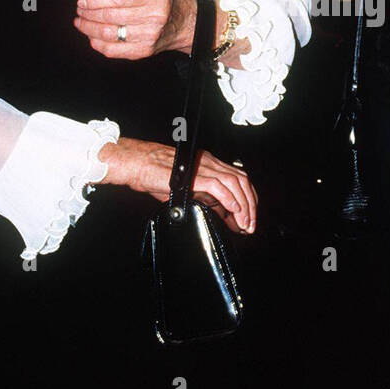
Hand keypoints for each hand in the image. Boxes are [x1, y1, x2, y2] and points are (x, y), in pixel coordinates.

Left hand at [75, 0, 194, 57]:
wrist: (180, 22)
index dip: (96, 0)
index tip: (82, 1)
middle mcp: (154, 17)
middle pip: (111, 16)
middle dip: (89, 14)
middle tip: (80, 11)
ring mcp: (149, 37)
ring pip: (109, 34)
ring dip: (89, 28)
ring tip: (81, 22)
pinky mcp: (143, 51)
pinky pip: (113, 50)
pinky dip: (97, 43)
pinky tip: (92, 35)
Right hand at [99, 138, 256, 233]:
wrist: (139, 164)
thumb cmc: (157, 176)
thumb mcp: (187, 190)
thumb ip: (206, 200)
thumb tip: (223, 216)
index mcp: (210, 164)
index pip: (239, 180)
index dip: (248, 198)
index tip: (248, 217)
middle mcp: (211, 163)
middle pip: (242, 181)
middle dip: (250, 205)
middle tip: (250, 225)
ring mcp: (204, 167)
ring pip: (235, 184)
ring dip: (243, 205)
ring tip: (244, 223)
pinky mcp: (195, 175)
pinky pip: (219, 186)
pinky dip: (229, 199)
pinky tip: (233, 211)